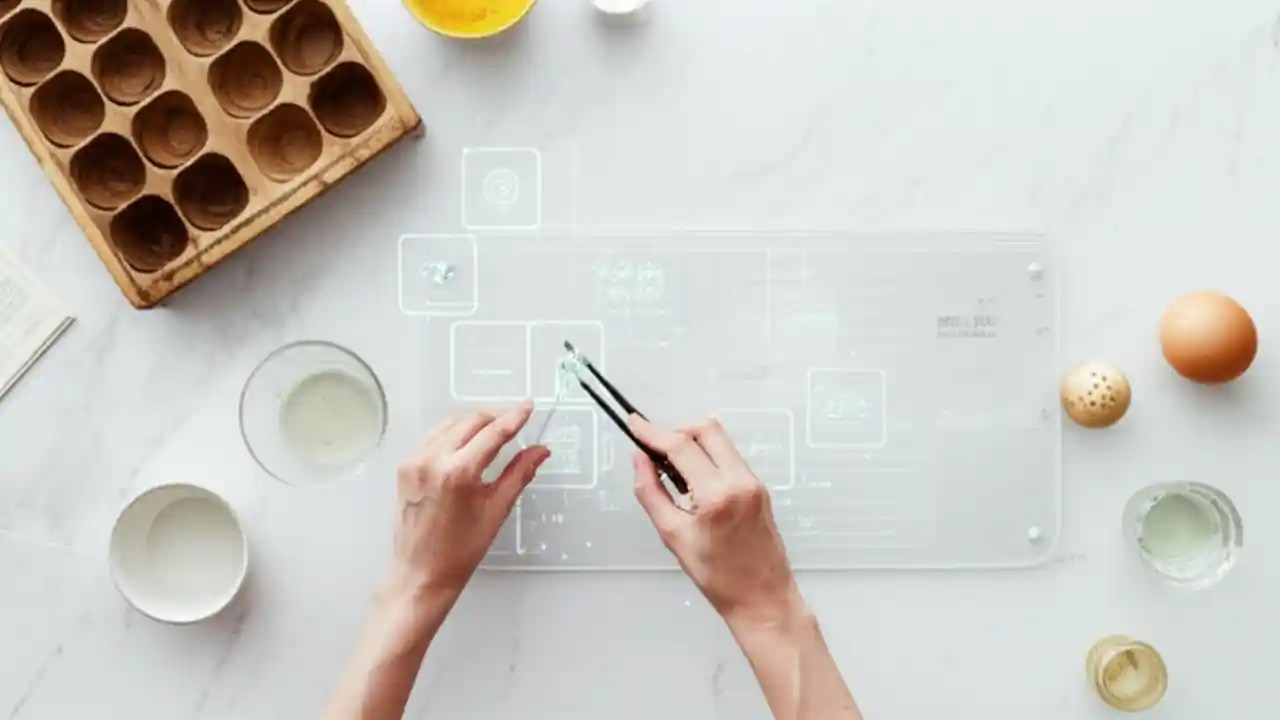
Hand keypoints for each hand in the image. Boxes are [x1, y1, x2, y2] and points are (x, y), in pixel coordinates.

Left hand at [391, 402, 548, 596]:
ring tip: (492, 431)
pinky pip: (432, 436)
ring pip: (450, 424)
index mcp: (458, 473)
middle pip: (471, 421)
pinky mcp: (405, 467)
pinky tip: (465, 442)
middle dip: (495, 417)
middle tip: (514, 422)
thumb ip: (520, 474)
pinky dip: (452, 433)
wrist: (421, 572)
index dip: (514, 417)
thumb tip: (539, 452)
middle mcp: (433, 461)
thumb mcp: (497, 510)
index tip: (526, 408)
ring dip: (473, 422)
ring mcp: (415, 462)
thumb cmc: (457, 551)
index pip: (494, 432)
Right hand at [629, 416, 802, 628]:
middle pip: (705, 429)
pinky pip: (729, 457)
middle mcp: (741, 482)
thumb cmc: (722, 578)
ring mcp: (753, 482)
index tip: (635, 425)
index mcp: (718, 495)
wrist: (761, 596)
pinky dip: (707, 457)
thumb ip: (651, 492)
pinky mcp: (759, 487)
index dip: (652, 431)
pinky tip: (693, 479)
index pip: (680, 445)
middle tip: (654, 445)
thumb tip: (640, 462)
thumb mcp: (673, 536)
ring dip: (692, 443)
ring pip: (719, 440)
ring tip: (671, 467)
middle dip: (675, 430)